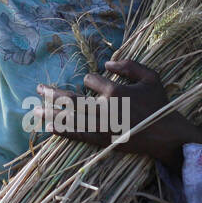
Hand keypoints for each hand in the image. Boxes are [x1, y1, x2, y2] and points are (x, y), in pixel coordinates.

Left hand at [35, 59, 201, 168]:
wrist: (166, 135)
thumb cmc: (159, 105)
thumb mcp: (151, 77)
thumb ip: (130, 65)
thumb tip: (107, 62)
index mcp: (115, 91)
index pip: (91, 81)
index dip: (90, 81)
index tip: (92, 83)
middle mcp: (103, 109)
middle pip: (71, 100)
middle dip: (52, 94)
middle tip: (39, 89)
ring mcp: (101, 126)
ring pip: (70, 118)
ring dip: (51, 113)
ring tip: (35, 110)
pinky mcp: (102, 140)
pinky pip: (77, 135)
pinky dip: (62, 131)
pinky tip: (49, 128)